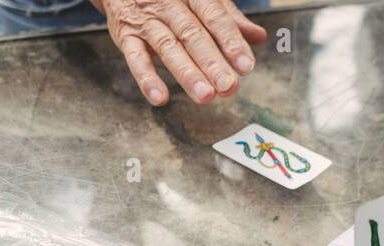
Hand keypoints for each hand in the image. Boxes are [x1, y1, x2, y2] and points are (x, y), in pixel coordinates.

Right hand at [91, 0, 266, 105]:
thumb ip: (228, 18)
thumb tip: (258, 36)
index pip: (215, 17)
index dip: (231, 42)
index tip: (246, 66)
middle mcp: (168, 5)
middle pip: (192, 34)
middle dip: (211, 62)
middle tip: (228, 87)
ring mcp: (146, 20)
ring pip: (167, 46)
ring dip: (186, 73)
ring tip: (205, 96)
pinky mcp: (125, 35)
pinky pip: (135, 57)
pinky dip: (146, 78)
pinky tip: (160, 98)